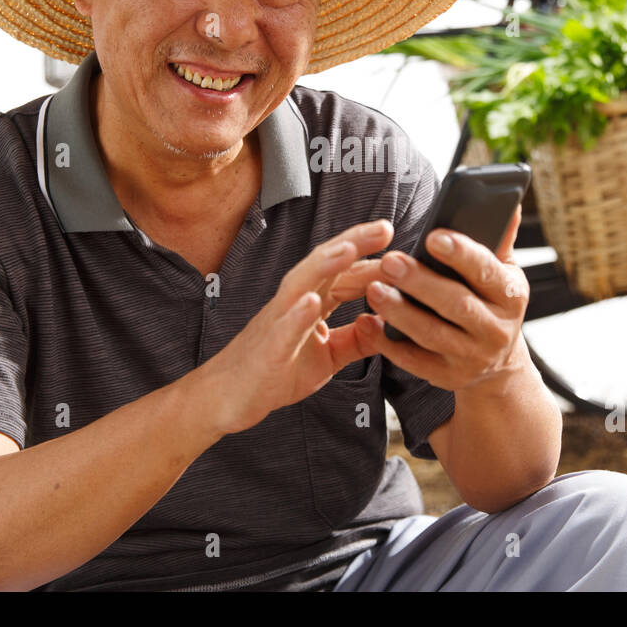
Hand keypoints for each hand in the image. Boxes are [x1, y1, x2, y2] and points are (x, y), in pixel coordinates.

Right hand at [202, 218, 395, 435]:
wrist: (225, 399)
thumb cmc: (272, 373)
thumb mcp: (326, 358)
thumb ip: (355, 340)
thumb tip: (385, 323)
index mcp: (309, 305)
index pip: (344, 274)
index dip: (371, 259)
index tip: (402, 246)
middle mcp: (293, 304)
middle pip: (324, 266)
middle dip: (354, 244)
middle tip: (385, 228)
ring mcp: (276, 323)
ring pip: (301, 285)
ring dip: (325, 265)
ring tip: (351, 248)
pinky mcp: (266, 350)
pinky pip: (281, 329)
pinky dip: (297, 314)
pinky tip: (312, 302)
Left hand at [355, 204, 530, 391]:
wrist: (498, 364)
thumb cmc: (491, 303)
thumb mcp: (503, 274)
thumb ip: (498, 241)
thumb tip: (507, 203)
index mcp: (512, 296)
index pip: (487, 272)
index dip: (461, 254)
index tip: (432, 236)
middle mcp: (496, 330)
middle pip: (457, 305)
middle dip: (421, 283)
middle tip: (390, 262)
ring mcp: (472, 358)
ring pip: (432, 334)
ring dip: (400, 312)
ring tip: (374, 290)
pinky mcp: (447, 377)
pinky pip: (414, 361)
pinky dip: (388, 343)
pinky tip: (367, 323)